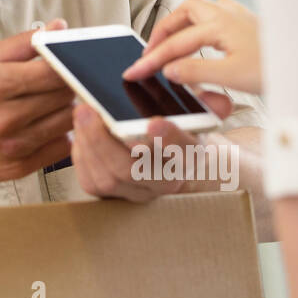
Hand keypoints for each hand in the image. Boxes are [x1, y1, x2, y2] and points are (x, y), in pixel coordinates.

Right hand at [0, 19, 75, 184]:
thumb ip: (22, 44)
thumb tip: (59, 27)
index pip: (55, 71)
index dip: (67, 63)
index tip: (65, 61)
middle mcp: (6, 118)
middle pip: (64, 96)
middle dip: (65, 85)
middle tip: (54, 82)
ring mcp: (13, 147)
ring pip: (66, 122)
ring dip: (63, 110)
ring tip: (46, 104)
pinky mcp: (17, 168)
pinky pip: (60, 149)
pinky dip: (58, 135)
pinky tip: (42, 126)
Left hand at [71, 106, 208, 200]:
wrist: (176, 162)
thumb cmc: (182, 130)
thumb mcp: (200, 113)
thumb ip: (209, 104)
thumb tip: (219, 100)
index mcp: (190, 158)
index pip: (182, 151)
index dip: (169, 139)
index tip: (153, 122)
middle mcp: (165, 182)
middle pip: (132, 169)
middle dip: (105, 140)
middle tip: (88, 109)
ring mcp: (139, 193)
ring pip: (108, 179)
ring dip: (88, 145)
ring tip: (81, 113)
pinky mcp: (114, 196)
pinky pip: (92, 182)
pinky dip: (81, 156)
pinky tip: (79, 132)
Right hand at [123, 0, 262, 100]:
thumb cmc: (277, 68)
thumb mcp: (232, 76)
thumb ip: (196, 71)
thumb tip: (168, 69)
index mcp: (218, 24)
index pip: (174, 44)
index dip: (151, 59)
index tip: (134, 72)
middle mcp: (226, 14)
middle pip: (182, 14)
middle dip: (162, 32)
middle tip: (150, 53)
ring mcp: (238, 16)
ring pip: (198, 10)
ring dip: (180, 25)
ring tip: (169, 44)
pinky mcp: (247, 24)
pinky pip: (215, 15)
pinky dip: (202, 24)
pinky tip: (204, 37)